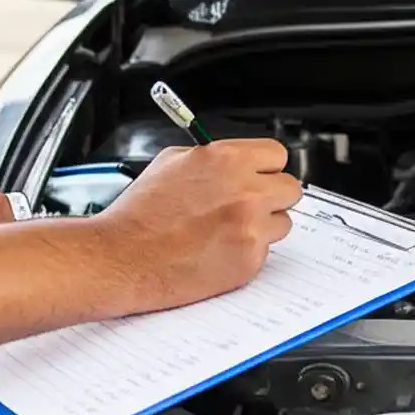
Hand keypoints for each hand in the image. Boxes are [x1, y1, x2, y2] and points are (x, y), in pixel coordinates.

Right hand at [93, 139, 301, 312]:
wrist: (125, 257)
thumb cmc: (141, 214)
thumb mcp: (172, 162)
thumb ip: (214, 157)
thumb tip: (238, 159)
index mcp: (227, 160)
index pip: (277, 154)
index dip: (266, 166)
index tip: (259, 174)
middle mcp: (246, 192)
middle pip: (290, 188)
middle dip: (272, 195)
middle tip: (249, 204)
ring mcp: (252, 228)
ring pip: (282, 222)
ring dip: (263, 225)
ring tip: (227, 230)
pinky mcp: (251, 259)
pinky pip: (266, 250)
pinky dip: (247, 251)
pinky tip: (219, 249)